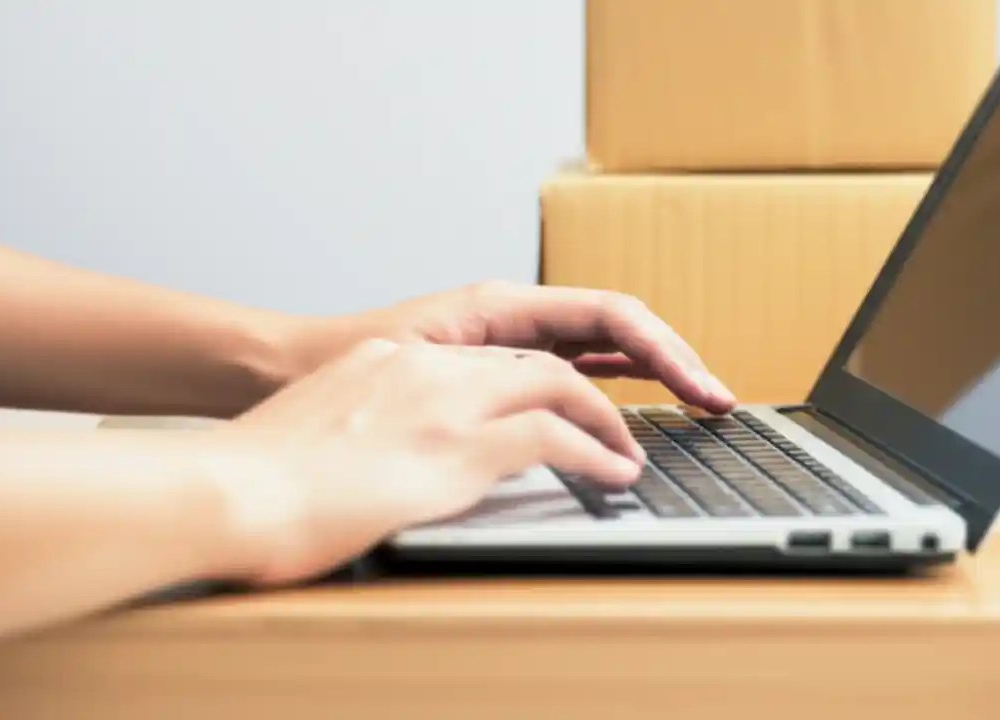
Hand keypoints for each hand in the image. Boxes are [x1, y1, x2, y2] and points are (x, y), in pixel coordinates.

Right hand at [218, 339, 642, 585]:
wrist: (229, 492)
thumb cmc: (256, 482)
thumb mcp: (317, 433)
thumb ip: (363, 430)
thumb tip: (378, 461)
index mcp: (389, 361)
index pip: (485, 361)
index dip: (533, 384)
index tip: (561, 405)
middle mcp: (424, 367)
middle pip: (533, 362)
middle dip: (586, 391)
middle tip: (614, 425)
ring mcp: (443, 401)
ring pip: (557, 387)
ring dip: (604, 419)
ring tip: (626, 451)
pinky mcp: (457, 445)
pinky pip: (554, 438)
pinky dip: (595, 452)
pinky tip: (615, 473)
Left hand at [286, 282, 736, 413]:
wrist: (279, 368)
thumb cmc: (335, 363)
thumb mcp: (419, 374)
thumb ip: (493, 385)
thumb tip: (562, 406)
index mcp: (502, 307)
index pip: (611, 317)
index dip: (666, 351)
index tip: (701, 389)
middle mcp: (512, 317)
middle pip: (618, 329)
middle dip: (676, 362)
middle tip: (720, 402)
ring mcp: (507, 340)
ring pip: (602, 347)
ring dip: (654, 372)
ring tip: (698, 402)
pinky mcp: (496, 367)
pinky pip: (574, 365)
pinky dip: (615, 381)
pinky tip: (638, 399)